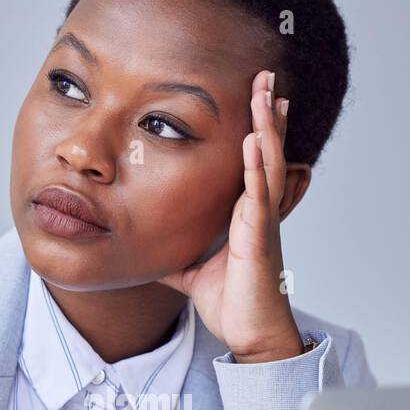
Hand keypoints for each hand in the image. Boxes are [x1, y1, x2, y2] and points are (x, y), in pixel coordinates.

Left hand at [158, 68, 303, 363]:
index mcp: (245, 212)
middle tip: (267, 74)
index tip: (254, 94)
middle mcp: (258, 210)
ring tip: (267, 93)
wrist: (249, 335)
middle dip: (267, 112)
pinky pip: (258, 198)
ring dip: (266, 127)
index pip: (251, 159)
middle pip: (265, 150)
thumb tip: (143, 243)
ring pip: (267, 164)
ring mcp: (262, 222)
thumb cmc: (230, 302)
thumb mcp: (190, 268)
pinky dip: (255, 168)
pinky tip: (252, 142)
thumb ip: (172, 250)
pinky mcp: (259, 240)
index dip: (256, 126)